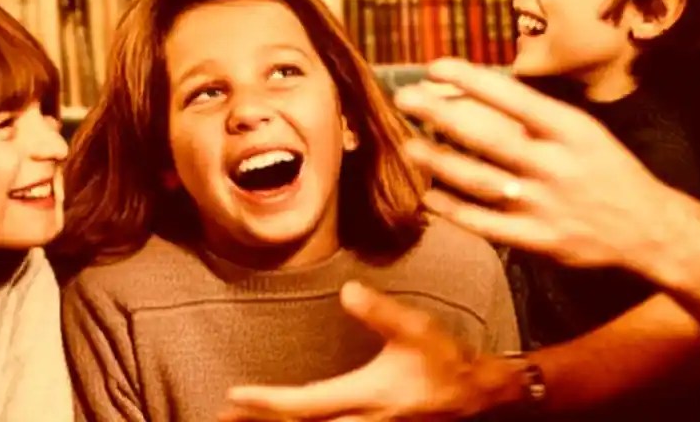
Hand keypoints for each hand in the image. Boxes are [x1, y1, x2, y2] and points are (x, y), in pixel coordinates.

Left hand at [219, 281, 515, 421]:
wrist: (475, 395)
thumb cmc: (446, 362)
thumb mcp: (416, 329)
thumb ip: (380, 311)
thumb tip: (346, 291)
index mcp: (366, 397)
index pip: (304, 404)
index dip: (267, 403)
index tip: (235, 395)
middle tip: (225, 418)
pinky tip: (297, 421)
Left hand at [394, 58, 682, 269]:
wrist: (646, 228)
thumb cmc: (608, 170)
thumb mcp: (584, 132)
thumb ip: (539, 118)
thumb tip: (483, 94)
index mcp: (571, 131)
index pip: (515, 98)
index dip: (473, 80)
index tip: (435, 66)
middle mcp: (555, 165)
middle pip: (489, 137)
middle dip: (442, 116)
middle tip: (405, 99)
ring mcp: (543, 205)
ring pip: (480, 181)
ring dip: (440, 162)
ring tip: (409, 147)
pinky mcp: (537, 240)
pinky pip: (485, 224)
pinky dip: (455, 211)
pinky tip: (431, 197)